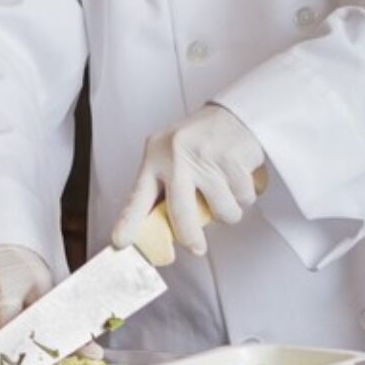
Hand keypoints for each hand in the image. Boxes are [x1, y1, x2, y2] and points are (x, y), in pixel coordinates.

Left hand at [111, 104, 265, 257]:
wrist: (233, 116)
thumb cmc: (198, 144)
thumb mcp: (170, 158)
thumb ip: (164, 188)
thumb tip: (160, 232)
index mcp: (154, 157)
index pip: (137, 195)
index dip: (128, 221)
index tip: (119, 242)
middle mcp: (175, 156)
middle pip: (180, 212)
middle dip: (189, 236)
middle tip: (196, 248)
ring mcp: (205, 156)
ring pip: (221, 210)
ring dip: (228, 210)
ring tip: (224, 190)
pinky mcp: (232, 158)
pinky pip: (243, 198)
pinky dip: (244, 195)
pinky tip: (238, 177)